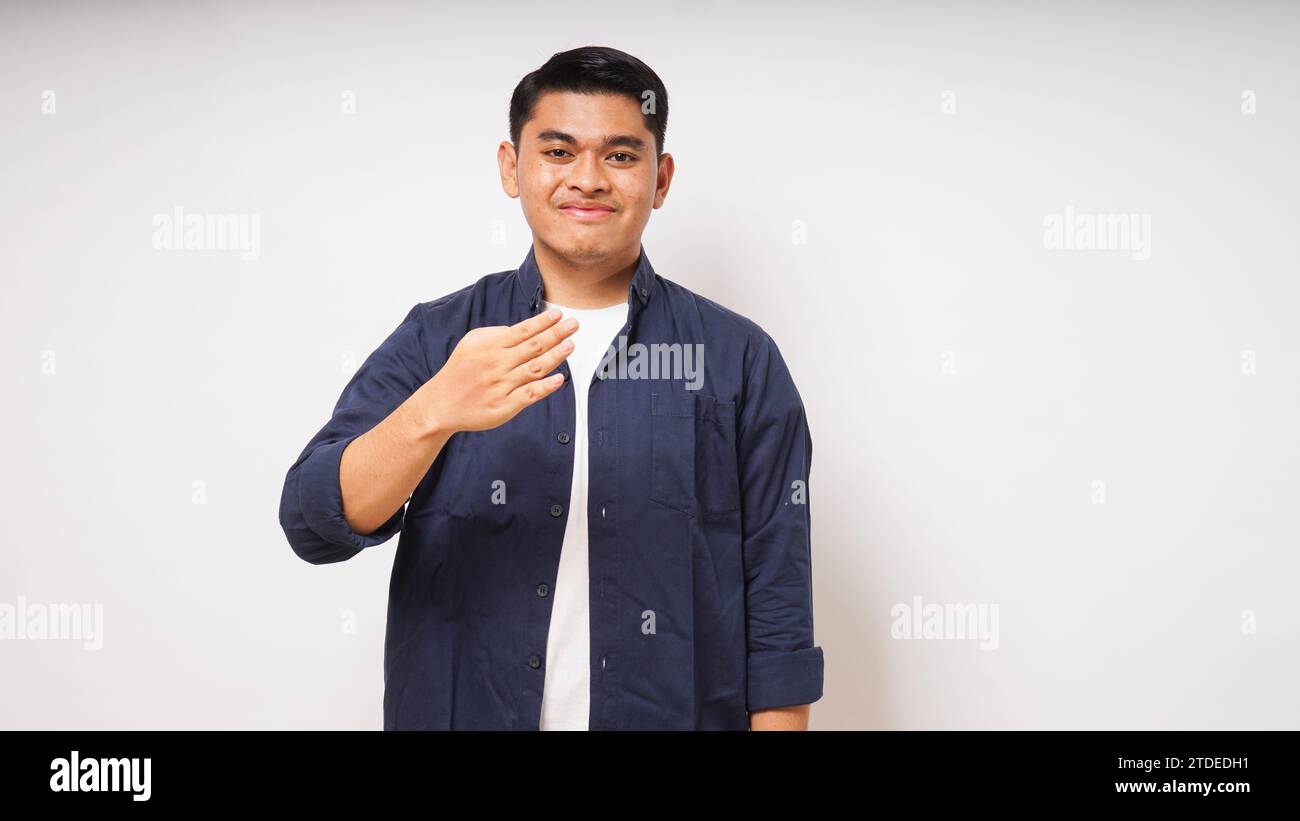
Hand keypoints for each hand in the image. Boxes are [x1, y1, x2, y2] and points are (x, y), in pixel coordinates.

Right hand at [418, 308, 577, 433]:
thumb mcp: (472, 344)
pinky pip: (529, 394)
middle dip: (556, 334)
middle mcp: (497, 364)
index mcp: (490, 346)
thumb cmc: (461, 372)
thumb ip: (496, 334)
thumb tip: (522, 330)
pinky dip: (546, 387)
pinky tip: (559, 378)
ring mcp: (501, 385)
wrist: (441, 404)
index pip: (523, 330)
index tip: (559, 315)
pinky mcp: (505, 406)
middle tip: (573, 325)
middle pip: (533, 346)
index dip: (543, 322)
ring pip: (535, 368)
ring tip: (570, 345)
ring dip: (555, 356)